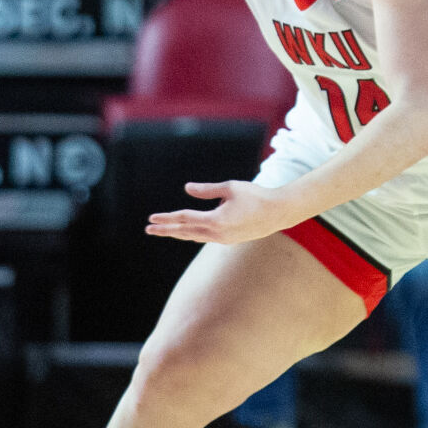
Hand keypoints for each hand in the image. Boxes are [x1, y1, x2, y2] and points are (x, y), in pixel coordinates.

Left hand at [145, 180, 294, 245]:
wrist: (278, 213)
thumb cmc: (255, 196)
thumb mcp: (230, 188)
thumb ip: (207, 190)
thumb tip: (187, 188)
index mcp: (216, 220)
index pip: (185, 219)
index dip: (167, 218)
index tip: (152, 218)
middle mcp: (217, 233)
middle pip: (185, 232)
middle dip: (166, 230)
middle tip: (148, 229)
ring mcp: (223, 239)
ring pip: (194, 236)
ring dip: (178, 233)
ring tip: (163, 231)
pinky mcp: (229, 240)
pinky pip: (205, 237)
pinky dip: (192, 234)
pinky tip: (186, 232)